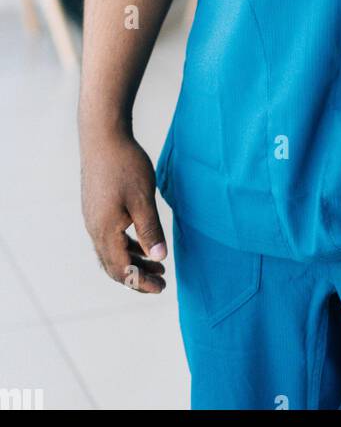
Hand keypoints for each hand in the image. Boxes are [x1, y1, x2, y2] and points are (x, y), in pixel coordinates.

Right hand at [81, 131, 167, 294]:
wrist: (102, 137)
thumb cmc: (125, 165)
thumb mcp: (143, 200)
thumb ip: (151, 231)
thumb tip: (160, 258)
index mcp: (105, 231)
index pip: (122, 270)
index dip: (141, 282)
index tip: (161, 288)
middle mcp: (94, 229)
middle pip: (113, 266)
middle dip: (138, 277)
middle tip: (161, 282)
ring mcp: (93, 219)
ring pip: (111, 252)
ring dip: (133, 261)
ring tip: (157, 264)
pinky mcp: (96, 208)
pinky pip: (109, 238)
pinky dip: (127, 246)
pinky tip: (142, 242)